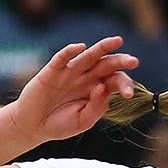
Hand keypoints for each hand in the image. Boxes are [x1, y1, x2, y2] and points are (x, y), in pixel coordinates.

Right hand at [7, 38, 138, 144]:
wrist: (34, 126)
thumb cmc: (60, 124)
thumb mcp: (83, 121)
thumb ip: (96, 107)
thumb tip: (103, 87)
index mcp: (97, 89)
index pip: (115, 81)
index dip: (124, 85)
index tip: (128, 95)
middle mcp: (86, 77)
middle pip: (106, 65)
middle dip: (120, 61)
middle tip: (133, 61)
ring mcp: (70, 72)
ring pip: (88, 57)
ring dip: (102, 48)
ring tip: (117, 41)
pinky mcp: (52, 71)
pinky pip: (62, 58)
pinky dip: (70, 52)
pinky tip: (80, 47)